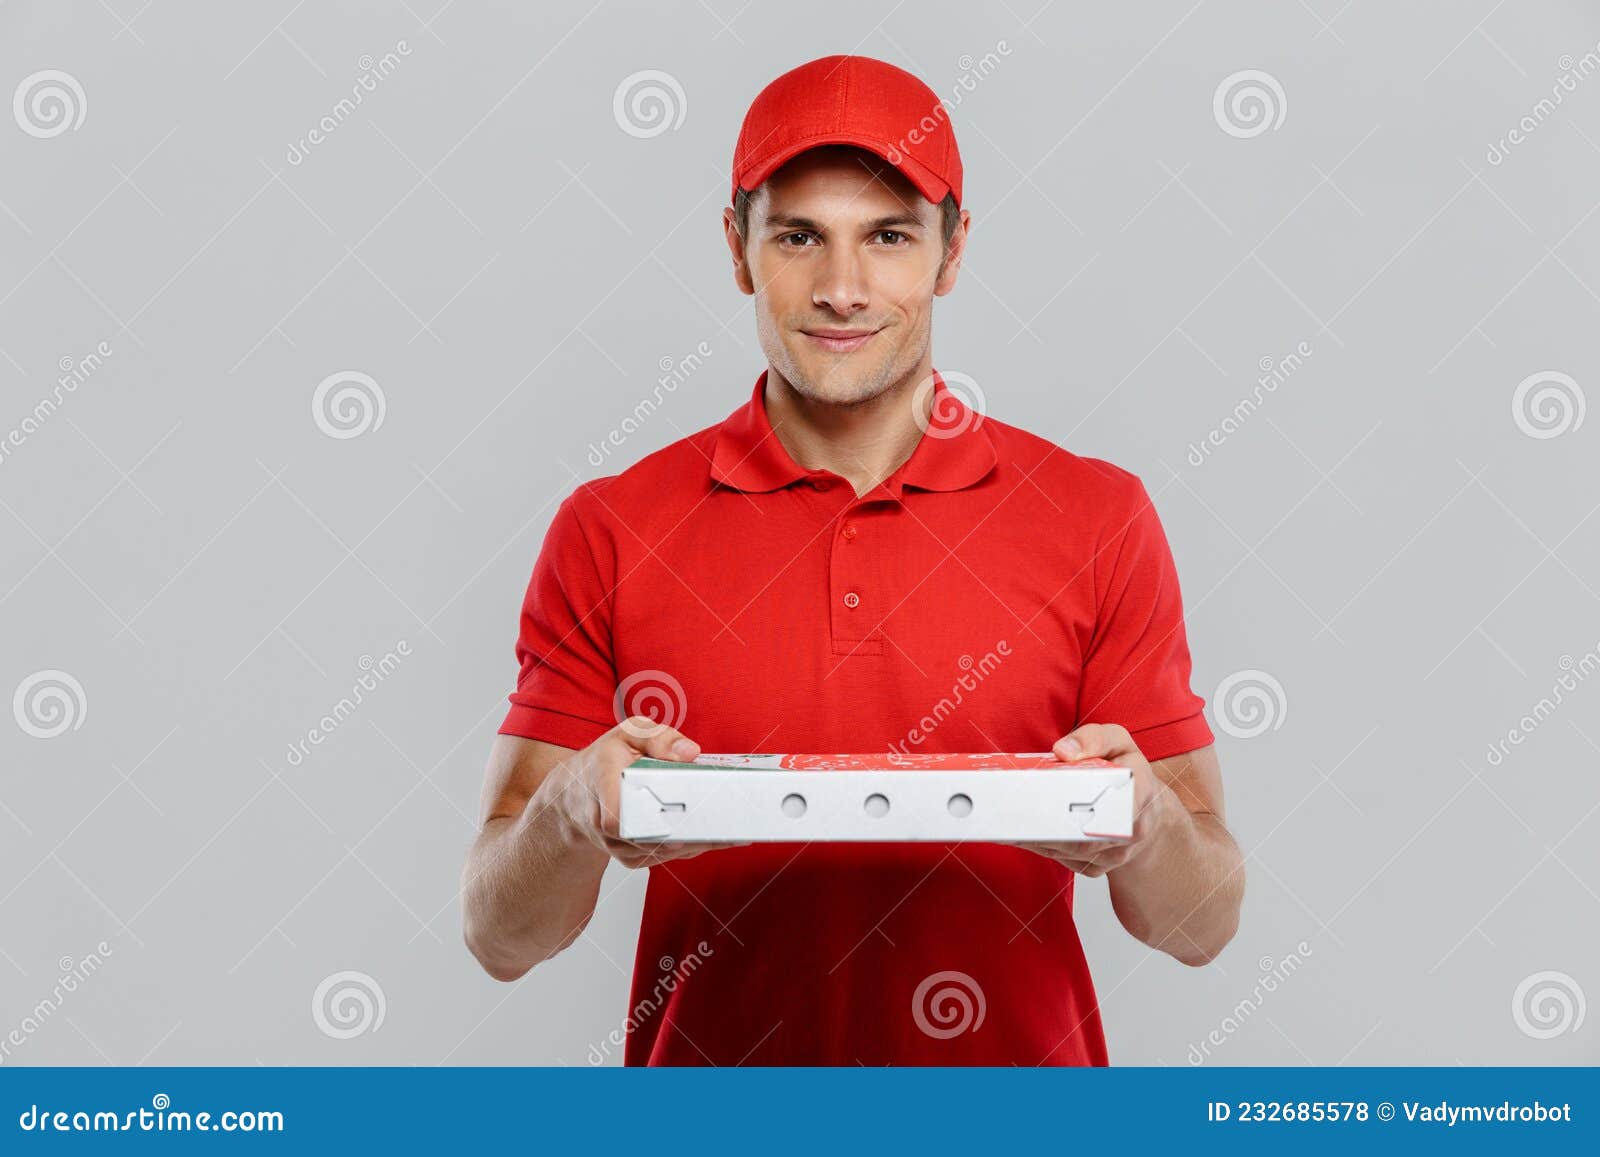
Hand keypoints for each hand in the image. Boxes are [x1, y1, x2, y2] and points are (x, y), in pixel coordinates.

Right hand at [548, 716, 750, 869]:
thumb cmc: (605, 760)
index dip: (650, 822)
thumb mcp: (628, 733)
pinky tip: (716, 838)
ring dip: (697, 843)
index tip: (685, 818)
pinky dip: (689, 848)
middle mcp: (604, 823)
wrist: (575, 795)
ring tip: (733, 833)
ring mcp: (617, 846)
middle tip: (729, 828)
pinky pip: (663, 857)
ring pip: (660, 852)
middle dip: (690, 834)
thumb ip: (658, 737)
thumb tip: (691, 752)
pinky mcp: (630, 858)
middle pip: (650, 838)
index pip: (616, 816)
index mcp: (601, 785)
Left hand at [1007, 723, 1177, 876]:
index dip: (1079, 803)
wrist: (1147, 811)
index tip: (1047, 796)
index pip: (1112, 802)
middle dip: (1045, 825)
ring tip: (1004, 818)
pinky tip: (1016, 830)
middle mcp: (1130, 830)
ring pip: (1068, 851)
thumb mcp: (1117, 741)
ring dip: (1034, 836)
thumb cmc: (1127, 771)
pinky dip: (1036, 844)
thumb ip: (1094, 738)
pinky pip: (1062, 859)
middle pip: (1083, 837)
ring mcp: (1113, 854)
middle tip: (1011, 811)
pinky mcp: (1094, 867)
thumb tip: (1063, 751)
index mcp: (1138, 792)